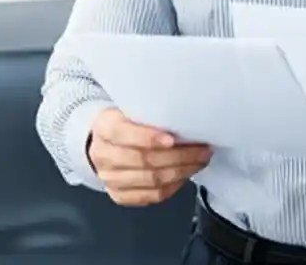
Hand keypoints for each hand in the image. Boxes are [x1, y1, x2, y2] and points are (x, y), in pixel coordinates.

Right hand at [88, 107, 212, 206]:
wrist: (106, 142)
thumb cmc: (127, 121)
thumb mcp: (132, 109)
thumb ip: (150, 114)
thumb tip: (185, 120)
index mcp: (104, 128)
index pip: (123, 134)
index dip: (148, 138)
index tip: (172, 139)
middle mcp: (103, 155)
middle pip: (143, 160)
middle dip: (178, 156)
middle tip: (202, 150)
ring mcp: (109, 179)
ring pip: (150, 180)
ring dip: (181, 172)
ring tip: (200, 161)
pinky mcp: (119, 195)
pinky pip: (151, 196)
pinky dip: (172, 187)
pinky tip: (185, 175)